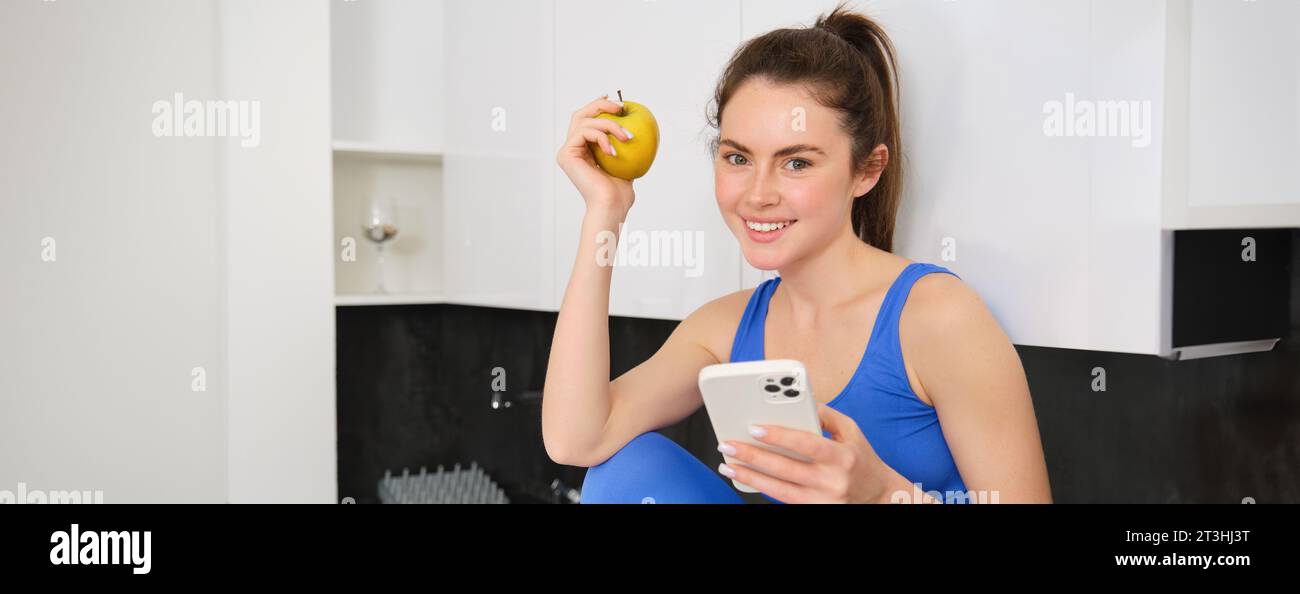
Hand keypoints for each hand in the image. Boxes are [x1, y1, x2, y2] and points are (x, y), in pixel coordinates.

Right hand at [556, 95, 636, 216]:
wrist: (610, 206)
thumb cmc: (619, 193)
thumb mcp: (626, 163)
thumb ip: (625, 146)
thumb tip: (637, 127)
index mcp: (583, 150)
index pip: (588, 121)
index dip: (600, 106)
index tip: (619, 103)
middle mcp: (572, 149)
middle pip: (580, 115)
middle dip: (600, 105)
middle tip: (620, 107)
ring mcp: (567, 151)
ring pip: (584, 121)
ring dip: (609, 124)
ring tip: (627, 136)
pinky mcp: (566, 154)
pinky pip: (584, 133)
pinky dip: (602, 137)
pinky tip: (614, 151)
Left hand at [718, 403, 900, 503]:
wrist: (878, 497)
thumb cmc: (861, 458)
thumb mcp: (851, 431)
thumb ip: (825, 414)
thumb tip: (797, 398)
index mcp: (842, 456)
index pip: (806, 444)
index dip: (780, 436)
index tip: (754, 427)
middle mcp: (832, 481)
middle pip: (785, 469)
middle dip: (752, 456)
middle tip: (727, 444)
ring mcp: (823, 500)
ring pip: (779, 490)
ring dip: (750, 476)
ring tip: (727, 464)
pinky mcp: (816, 511)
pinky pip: (784, 500)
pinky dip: (763, 488)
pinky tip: (745, 477)